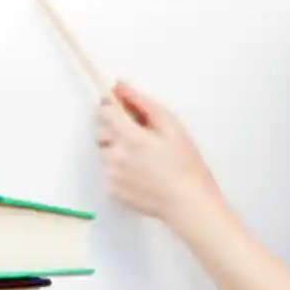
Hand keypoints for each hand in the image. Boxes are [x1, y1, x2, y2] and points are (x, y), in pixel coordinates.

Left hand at [95, 80, 220, 226]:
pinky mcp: (112, 190)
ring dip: (119, 151)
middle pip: (102, 131)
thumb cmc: (185, 166)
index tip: (122, 110)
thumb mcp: (171, 125)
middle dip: (117, 130)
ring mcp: (111, 175)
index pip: (104, 110)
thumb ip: (142, 102)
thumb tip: (120, 86)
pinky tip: (141, 174)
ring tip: (145, 160)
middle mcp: (115, 155)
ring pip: (106, 152)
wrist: (187, 203)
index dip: (113, 107)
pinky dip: (120, 170)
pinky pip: (109, 172)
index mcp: (129, 137)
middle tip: (142, 139)